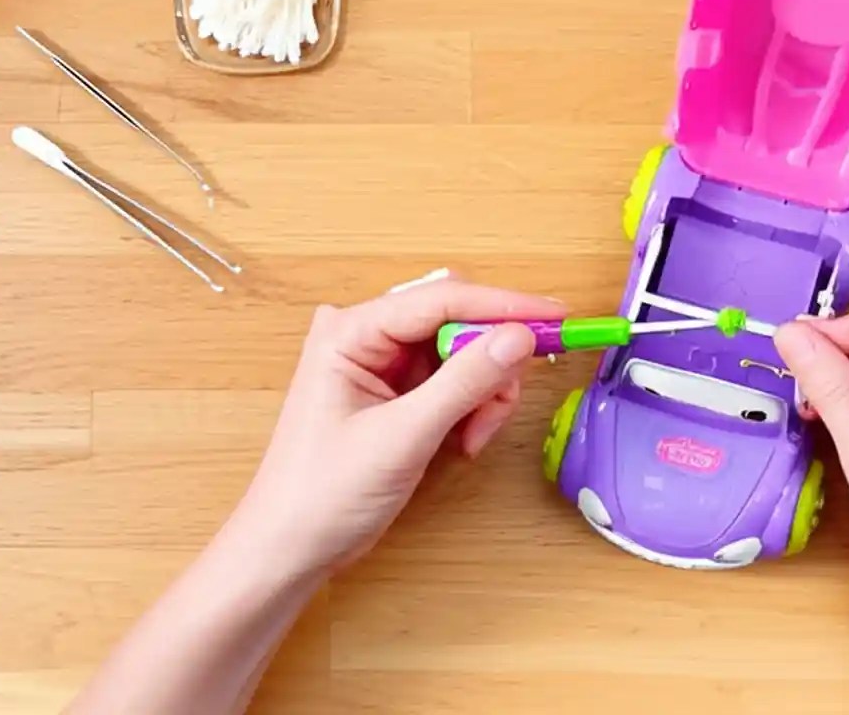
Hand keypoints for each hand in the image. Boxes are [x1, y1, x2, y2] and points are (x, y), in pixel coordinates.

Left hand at [231, 276, 565, 576]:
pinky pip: (456, 381)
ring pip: (465, 351)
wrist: (292, 548)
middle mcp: (367, 336)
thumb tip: (520, 338)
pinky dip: (473, 407)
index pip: (442, 299)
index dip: (504, 306)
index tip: (556, 317)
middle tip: (508, 398)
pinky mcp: (398, 392)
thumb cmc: (323, 494)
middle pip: (457, 319)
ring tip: (474, 437)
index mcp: (351, 331)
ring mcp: (383, 364)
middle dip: (492, 358)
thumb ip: (464, 382)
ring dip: (484, 391)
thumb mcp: (402, 436)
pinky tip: (463, 441)